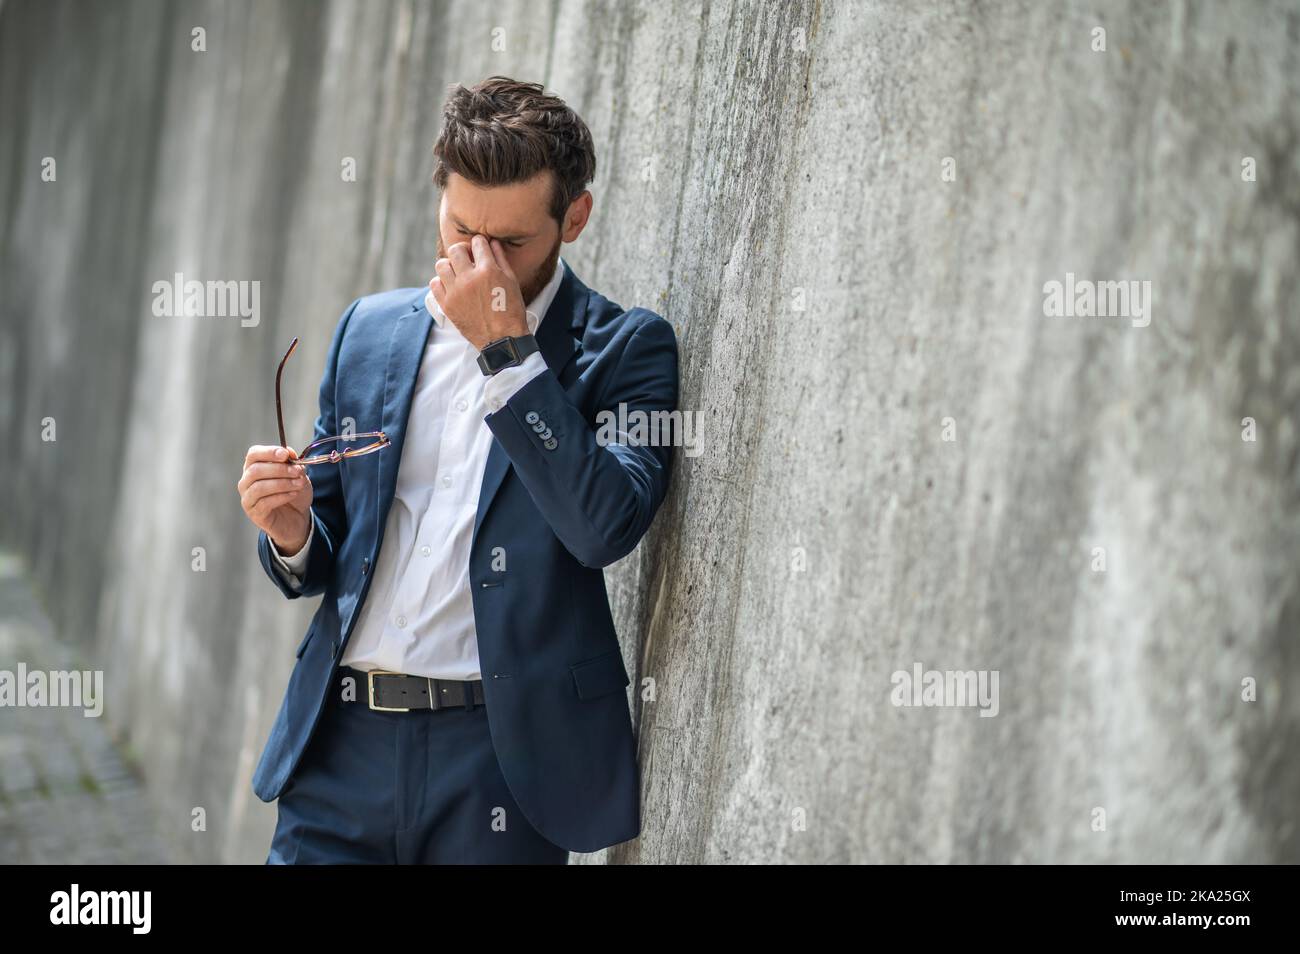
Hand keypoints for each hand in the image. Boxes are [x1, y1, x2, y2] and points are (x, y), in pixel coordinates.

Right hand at [238, 445, 312, 553]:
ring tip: (298, 484)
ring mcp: (248, 498)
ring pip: (259, 487)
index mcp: (254, 467)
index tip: (285, 455)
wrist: (297, 518)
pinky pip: (264, 503)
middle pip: (255, 470)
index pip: (253, 454)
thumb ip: (292, 463)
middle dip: (279, 469)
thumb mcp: (298, 475)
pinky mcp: (254, 513)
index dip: (268, 452)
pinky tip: (293, 494)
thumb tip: (288, 451)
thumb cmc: (293, 494)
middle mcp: (246, 482)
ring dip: (282, 483)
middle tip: (297, 471)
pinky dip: (281, 496)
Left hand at [430, 235, 528, 349]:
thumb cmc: (511, 310)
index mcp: (488, 270)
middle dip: (462, 250)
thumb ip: (501, 259)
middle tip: (467, 257)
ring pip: (441, 265)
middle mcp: (469, 279)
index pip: (478, 242)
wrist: (502, 338)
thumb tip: (492, 242)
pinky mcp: (447, 305)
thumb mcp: (512, 281)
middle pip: (455, 250)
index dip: (479, 243)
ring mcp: (455, 292)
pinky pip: (434, 284)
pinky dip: (441, 282)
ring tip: (457, 272)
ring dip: (450, 265)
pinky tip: (451, 286)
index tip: (480, 247)